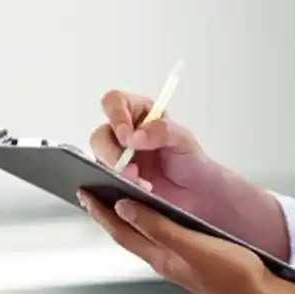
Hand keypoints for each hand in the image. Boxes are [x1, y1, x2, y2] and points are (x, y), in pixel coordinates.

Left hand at [78, 191, 284, 293]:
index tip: (85, 192)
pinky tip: (154, 218)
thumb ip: (159, 227)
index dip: (101, 212)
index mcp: (161, 257)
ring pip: (142, 237)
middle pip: (126, 234)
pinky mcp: (193, 261)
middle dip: (107, 214)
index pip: (121, 231)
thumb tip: (125, 209)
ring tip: (114, 202)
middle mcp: (165, 261)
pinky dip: (150, 223)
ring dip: (126, 218)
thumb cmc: (235, 277)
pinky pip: (161, 238)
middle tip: (91, 194)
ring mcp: (178, 262)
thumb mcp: (193, 246)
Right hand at [90, 90, 218, 215]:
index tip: (126, 136)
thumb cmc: (190, 160)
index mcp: (139, 113)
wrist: (195, 191)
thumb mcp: (183, 140)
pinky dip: (117, 184)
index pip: (115, 102)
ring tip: (137, 180)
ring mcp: (117, 156)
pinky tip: (135, 188)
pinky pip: (104, 178)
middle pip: (100, 134)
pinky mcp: (115, 177)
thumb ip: (161, 131)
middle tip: (128, 166)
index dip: (115, 115)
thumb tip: (135, 135)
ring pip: (99, 158)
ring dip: (115, 170)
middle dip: (111, 152)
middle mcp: (124, 132)